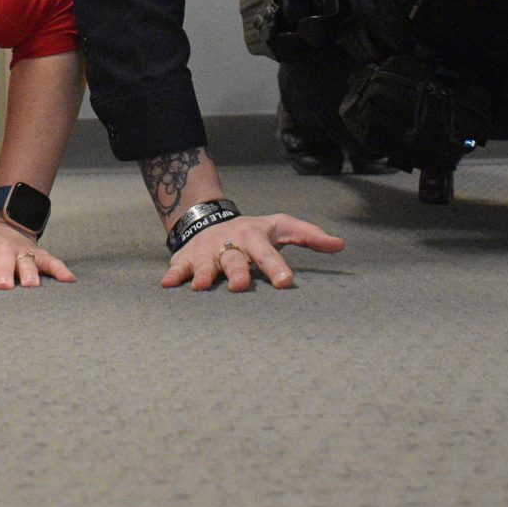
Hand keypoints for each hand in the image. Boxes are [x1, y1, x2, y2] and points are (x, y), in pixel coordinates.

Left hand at [0, 217, 74, 289]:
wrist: (0, 229)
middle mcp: (1, 250)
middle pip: (3, 262)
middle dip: (4, 274)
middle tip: (4, 288)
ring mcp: (20, 253)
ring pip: (27, 263)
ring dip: (30, 274)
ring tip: (32, 289)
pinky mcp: (36, 256)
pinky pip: (50, 262)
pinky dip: (60, 270)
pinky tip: (69, 281)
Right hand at [162, 213, 344, 291]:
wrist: (210, 219)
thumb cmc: (253, 232)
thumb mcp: (281, 227)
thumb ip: (309, 236)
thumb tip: (340, 245)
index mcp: (254, 237)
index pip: (268, 252)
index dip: (276, 265)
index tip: (286, 281)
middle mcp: (229, 244)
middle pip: (234, 259)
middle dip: (236, 272)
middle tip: (240, 286)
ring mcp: (206, 252)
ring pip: (205, 264)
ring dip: (201, 274)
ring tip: (199, 287)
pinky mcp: (187, 258)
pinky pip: (178, 266)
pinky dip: (173, 274)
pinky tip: (167, 285)